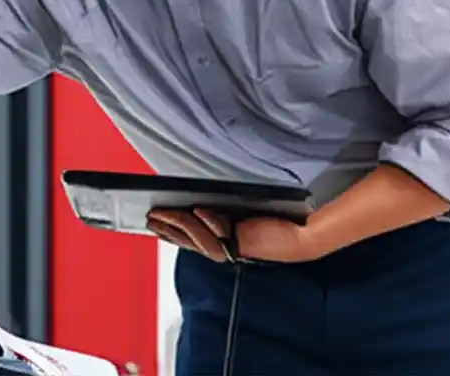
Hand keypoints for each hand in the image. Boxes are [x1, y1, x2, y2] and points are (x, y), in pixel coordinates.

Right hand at [147, 208, 325, 263]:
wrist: (299, 230)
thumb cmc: (271, 218)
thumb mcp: (232, 212)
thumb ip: (213, 212)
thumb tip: (191, 201)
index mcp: (218, 240)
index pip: (186, 238)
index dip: (167, 230)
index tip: (152, 221)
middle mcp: (221, 248)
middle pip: (185, 240)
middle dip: (166, 226)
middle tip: (151, 215)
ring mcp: (229, 249)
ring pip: (196, 237)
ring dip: (179, 222)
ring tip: (164, 210)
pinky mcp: (239, 246)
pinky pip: (216, 232)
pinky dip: (208, 221)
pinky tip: (201, 210)